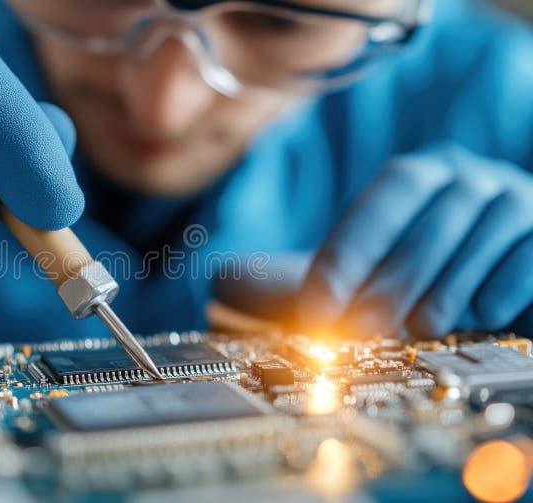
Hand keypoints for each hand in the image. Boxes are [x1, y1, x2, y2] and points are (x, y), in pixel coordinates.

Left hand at [297, 144, 532, 337]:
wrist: (483, 274)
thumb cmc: (410, 275)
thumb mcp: (366, 268)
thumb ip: (333, 280)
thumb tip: (281, 301)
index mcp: (418, 175)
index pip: (384, 199)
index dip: (350, 252)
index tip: (318, 306)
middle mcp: (469, 177)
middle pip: (433, 223)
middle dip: (392, 283)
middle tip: (361, 330)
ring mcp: (516, 198)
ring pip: (487, 234)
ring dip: (449, 289)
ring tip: (418, 330)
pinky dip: (507, 283)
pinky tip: (483, 314)